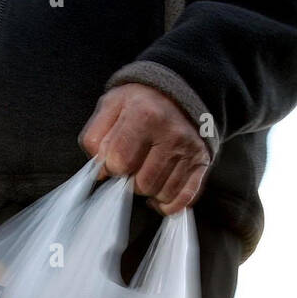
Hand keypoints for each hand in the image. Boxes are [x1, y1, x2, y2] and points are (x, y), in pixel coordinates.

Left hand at [79, 84, 210, 214]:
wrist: (178, 94)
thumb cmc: (140, 104)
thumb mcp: (111, 106)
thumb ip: (95, 138)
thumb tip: (99, 172)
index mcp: (145, 115)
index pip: (120, 162)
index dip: (111, 166)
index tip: (114, 160)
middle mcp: (172, 133)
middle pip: (142, 184)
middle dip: (131, 180)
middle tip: (132, 166)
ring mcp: (189, 150)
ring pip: (162, 194)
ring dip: (149, 191)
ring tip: (146, 173)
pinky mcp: (201, 163)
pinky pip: (184, 198)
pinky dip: (169, 203)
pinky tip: (159, 194)